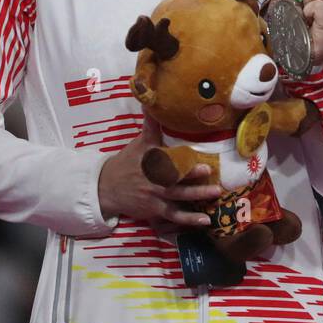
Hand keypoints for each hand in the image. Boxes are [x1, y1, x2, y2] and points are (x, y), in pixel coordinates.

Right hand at [96, 116, 221, 227]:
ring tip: (214, 194)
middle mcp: (154, 178)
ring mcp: (155, 195)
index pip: (164, 156)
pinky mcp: (156, 210)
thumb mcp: (139, 143)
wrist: (107, 187)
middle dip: (189, 174)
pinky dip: (189, 220)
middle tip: (207, 170)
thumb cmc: (128, 162)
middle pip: (172, 176)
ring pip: (177, 196)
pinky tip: (205, 221)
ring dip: (196, 196)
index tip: (193, 151)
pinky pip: (174, 215)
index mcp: (151, 159)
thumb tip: (150, 101)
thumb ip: (151, 125)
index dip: (176, 155)